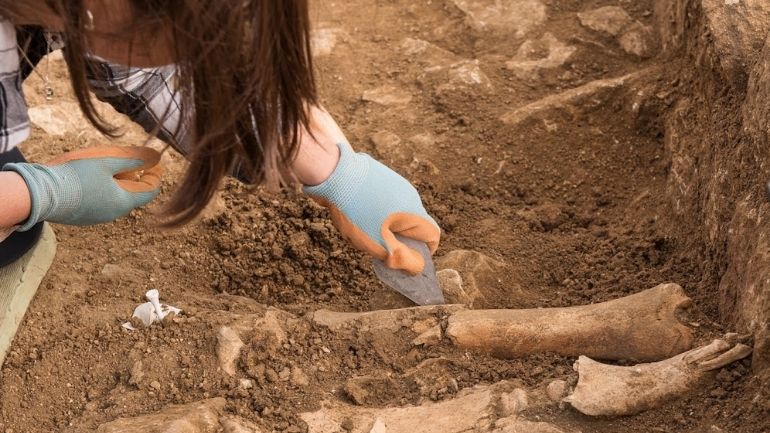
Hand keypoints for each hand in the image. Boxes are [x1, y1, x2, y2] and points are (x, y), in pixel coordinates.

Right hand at [2, 146, 161, 230]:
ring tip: (106, 165)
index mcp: (124, 201)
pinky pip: (100, 201)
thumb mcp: (108, 161)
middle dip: (134, 175)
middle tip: (128, 158)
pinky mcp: (82, 217)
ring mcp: (97, 217)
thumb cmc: (76, 176)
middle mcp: (114, 213)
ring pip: (116, 197)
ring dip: (117, 181)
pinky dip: (102, 188)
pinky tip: (89, 176)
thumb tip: (157, 156)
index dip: (155, 175)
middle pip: (133, 193)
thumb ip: (134, 158)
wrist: (39, 195)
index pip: (151, 190)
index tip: (154, 161)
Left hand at [304, 142, 439, 273]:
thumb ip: (400, 258)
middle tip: (374, 244)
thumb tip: (418, 267)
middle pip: (413, 226)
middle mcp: (410, 195)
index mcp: (414, 212)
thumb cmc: (355, 211)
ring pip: (396, 214)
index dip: (422, 253)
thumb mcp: (377, 243)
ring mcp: (395, 183)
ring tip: (360, 227)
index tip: (402, 258)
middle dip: (397, 240)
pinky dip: (374, 212)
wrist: (332, 172)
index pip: (433, 236)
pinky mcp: (379, 177)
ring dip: (384, 226)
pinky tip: (353, 212)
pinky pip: (383, 202)